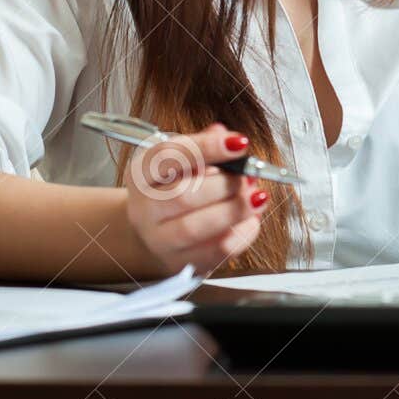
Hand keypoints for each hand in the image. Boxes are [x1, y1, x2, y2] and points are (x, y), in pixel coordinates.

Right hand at [123, 123, 268, 273]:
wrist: (154, 233)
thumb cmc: (172, 190)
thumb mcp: (179, 162)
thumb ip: (202, 146)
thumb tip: (224, 134)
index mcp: (141, 173)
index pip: (168, 156)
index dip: (207, 148)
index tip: (240, 143)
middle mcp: (144, 208)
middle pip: (182, 196)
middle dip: (225, 185)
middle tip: (249, 177)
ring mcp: (159, 239)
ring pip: (194, 228)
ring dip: (233, 211)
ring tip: (257, 198)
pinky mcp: (180, 263)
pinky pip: (213, 253)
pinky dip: (240, 235)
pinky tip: (252, 220)